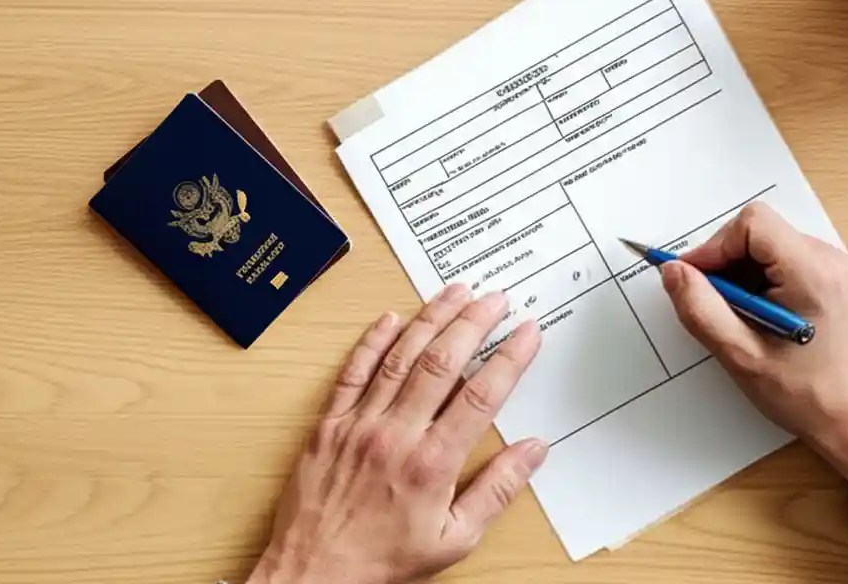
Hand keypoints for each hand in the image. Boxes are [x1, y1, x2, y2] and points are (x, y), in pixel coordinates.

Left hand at [248, 284, 545, 583]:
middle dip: (473, 323)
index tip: (528, 332)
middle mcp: (396, 434)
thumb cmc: (383, 561)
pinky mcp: (329, 424)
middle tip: (496, 298)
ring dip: (431, 319)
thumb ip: (497, 490)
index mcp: (432, 464)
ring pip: (400, 357)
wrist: (313, 574)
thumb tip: (534, 450)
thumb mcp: (454, 539)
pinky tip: (391, 318)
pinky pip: (353, 372)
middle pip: (443, 362)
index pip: (482, 395)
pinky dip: (372, 341)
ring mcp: (359, 424)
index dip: (510, 358)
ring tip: (456, 292)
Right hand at [661, 203, 847, 486]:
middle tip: (711, 305)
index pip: (752, 224)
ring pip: (765, 245)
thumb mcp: (741, 355)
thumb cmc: (803, 394)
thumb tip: (672, 271)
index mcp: (810, 272)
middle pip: (757, 231)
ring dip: (739, 274)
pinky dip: (756, 280)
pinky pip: (780, 260)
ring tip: (736, 318)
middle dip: (724, 262)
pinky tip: (754, 316)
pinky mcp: (827, 279)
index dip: (714, 247)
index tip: (693, 280)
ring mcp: (830, 267)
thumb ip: (701, 309)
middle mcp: (826, 258)